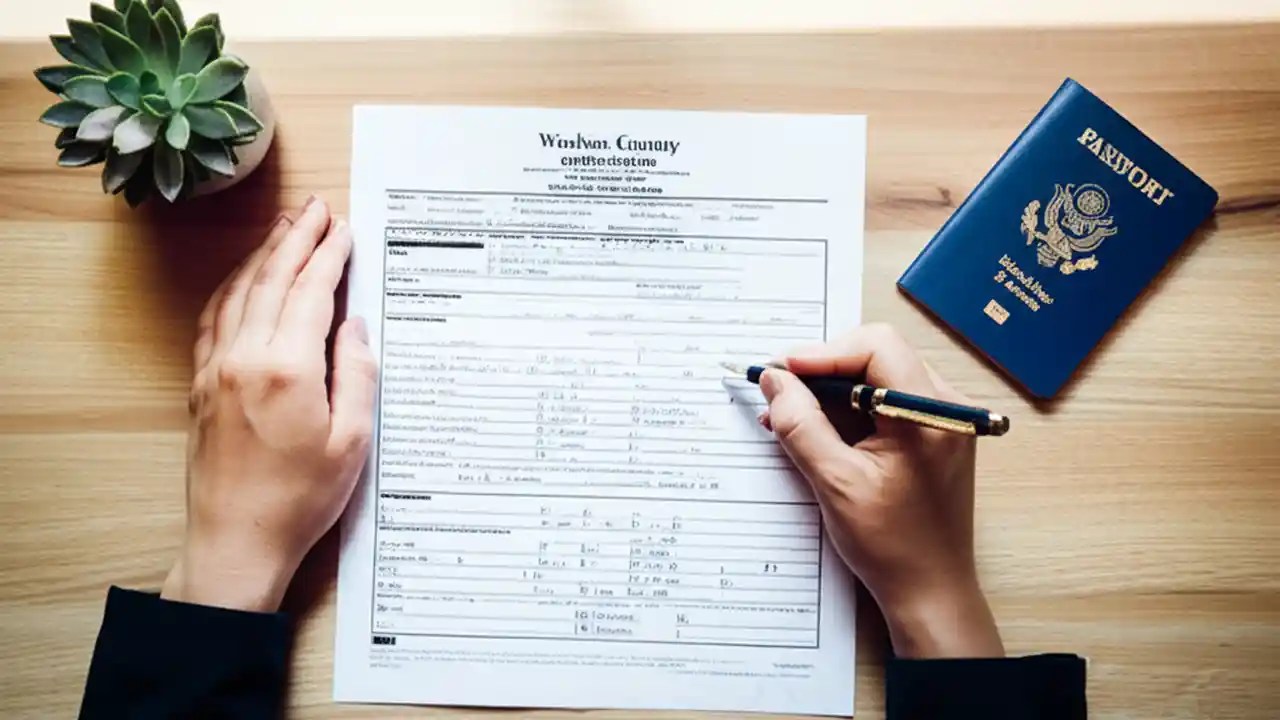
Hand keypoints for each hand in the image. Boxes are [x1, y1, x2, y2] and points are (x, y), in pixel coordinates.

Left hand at [161, 196, 377, 612]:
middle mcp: (246, 358)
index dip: (329, 256)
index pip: (311, 293)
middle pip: (272, 281)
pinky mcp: (201, 387)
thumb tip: (353, 325)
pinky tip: (244, 281)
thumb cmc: (300, 499)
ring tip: (284, 230)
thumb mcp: (352, 441)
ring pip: (239, 294)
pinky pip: (213, 321)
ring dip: (263, 256)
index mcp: (288, 368)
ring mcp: (216, 370)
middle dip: (296, 240)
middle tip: (315, 210)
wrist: (236, 542)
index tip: (343, 228)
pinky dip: (232, 291)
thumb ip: (356, 374)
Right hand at [758, 323, 1002, 657]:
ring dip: (829, 392)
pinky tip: (813, 431)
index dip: (823, 352)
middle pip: (875, 356)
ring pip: (875, 378)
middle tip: (778, 393)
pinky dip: (845, 411)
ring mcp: (938, 420)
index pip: (876, 347)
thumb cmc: (892, 546)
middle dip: (821, 371)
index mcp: (930, 413)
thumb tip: (775, 381)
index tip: (783, 372)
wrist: (930, 591)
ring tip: (786, 417)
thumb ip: (801, 426)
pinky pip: (882, 403)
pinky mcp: (928, 435)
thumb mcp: (835, 483)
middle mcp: (943, 406)